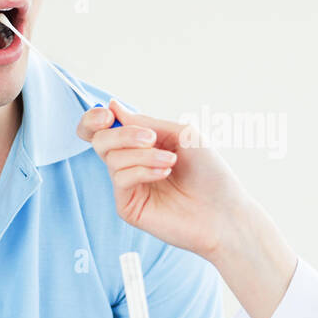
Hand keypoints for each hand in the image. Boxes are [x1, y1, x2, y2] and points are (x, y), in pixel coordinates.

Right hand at [76, 100, 252, 260]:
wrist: (224, 210)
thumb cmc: (209, 172)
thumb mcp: (182, 135)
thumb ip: (147, 122)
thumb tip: (112, 108)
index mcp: (140, 145)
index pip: (101, 129)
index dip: (94, 119)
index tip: (108, 114)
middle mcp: (130, 164)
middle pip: (100, 141)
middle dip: (123, 134)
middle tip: (152, 138)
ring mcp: (128, 187)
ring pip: (112, 158)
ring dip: (144, 154)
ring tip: (171, 161)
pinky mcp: (128, 207)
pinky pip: (120, 179)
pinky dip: (142, 170)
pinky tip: (165, 173)